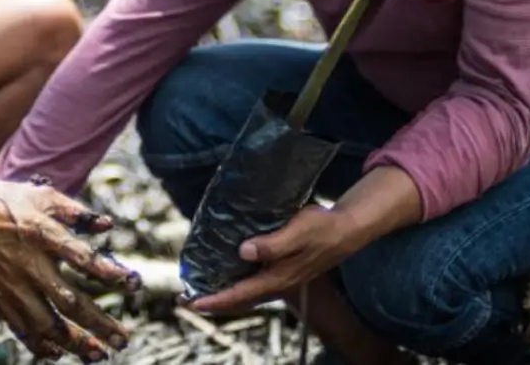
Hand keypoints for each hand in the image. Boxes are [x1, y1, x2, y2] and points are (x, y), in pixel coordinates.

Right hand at [0, 177, 137, 360]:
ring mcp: (13, 285)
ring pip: (46, 323)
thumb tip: (106, 225)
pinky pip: (21, 327)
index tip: (132, 284)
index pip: (82, 257)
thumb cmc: (2, 200)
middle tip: (123, 339)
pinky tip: (56, 354)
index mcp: (42, 234)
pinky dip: (39, 344)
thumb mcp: (41, 195)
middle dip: (98, 322)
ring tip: (97, 355)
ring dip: (73, 342)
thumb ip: (76, 211)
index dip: (107, 271)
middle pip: (69, 301)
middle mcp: (29, 265)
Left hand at [190, 205, 358, 314]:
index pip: (240, 294)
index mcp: (278, 277)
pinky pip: (252, 284)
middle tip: (184, 299)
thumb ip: (273, 244)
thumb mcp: (299, 230)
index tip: (192, 301)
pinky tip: (225, 274)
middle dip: (212, 301)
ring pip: (245, 293)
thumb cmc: (322, 227)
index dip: (215, 300)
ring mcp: (279, 278)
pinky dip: (236, 284)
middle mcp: (276, 282)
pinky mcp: (281, 269)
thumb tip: (244, 251)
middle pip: (239, 299)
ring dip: (222, 294)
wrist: (346, 229)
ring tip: (198, 290)